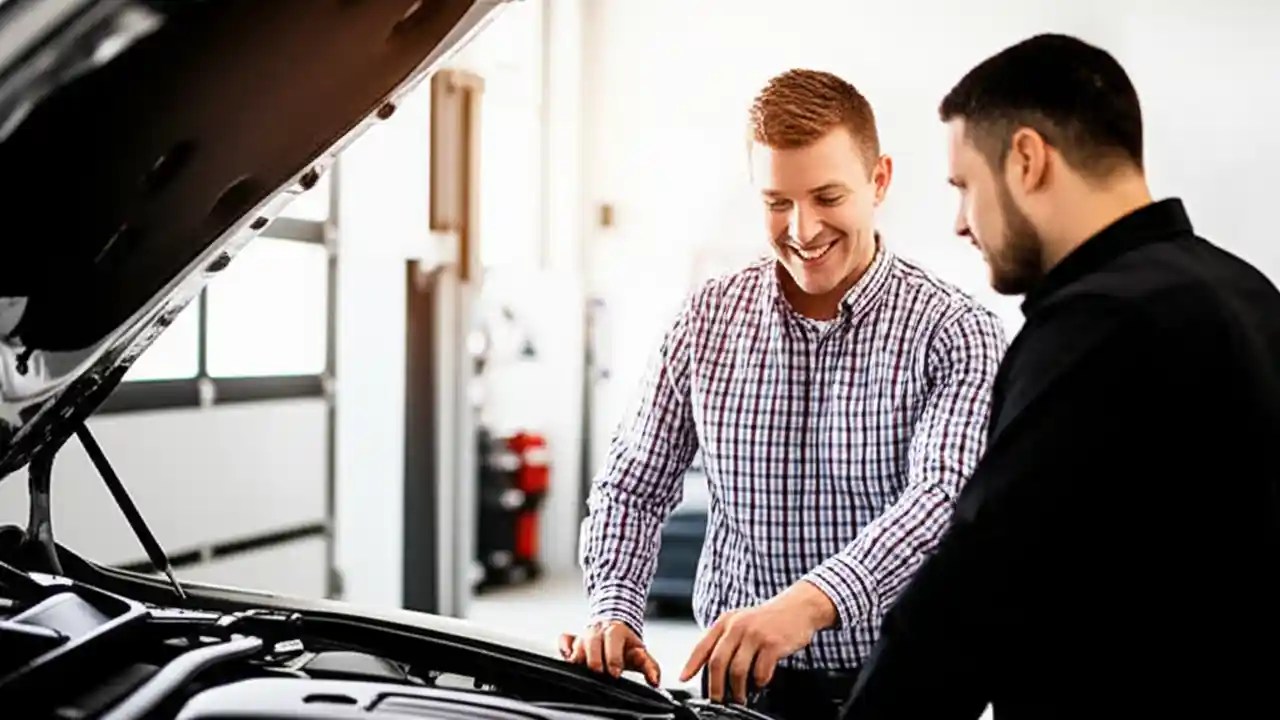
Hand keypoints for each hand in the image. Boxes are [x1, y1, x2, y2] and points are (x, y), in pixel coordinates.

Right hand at [559, 620, 661, 686]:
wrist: (613, 628)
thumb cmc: (625, 645)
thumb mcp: (640, 653)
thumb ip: (650, 667)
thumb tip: (655, 681)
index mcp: (616, 630)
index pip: (613, 639)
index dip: (613, 656)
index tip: (615, 673)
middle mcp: (598, 630)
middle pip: (592, 641)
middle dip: (595, 659)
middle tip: (599, 673)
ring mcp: (584, 634)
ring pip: (577, 643)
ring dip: (579, 657)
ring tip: (582, 669)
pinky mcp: (572, 640)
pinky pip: (564, 639)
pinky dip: (564, 647)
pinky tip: (567, 656)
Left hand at [679, 581, 837, 704]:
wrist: (798, 608)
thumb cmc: (768, 620)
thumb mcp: (742, 623)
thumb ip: (726, 641)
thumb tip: (709, 668)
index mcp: (726, 621)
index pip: (703, 646)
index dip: (691, 664)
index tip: (684, 678)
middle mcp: (737, 626)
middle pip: (717, 662)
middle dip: (715, 687)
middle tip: (717, 700)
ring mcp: (754, 634)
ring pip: (737, 671)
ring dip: (737, 690)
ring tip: (740, 698)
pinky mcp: (772, 643)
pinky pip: (760, 672)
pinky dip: (759, 682)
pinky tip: (761, 682)